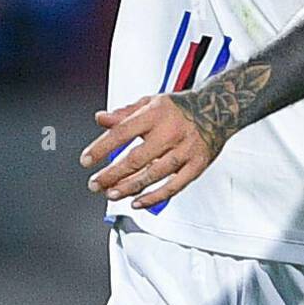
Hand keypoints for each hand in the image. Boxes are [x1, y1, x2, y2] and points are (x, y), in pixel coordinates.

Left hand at [80, 92, 221, 209]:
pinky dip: (154, 197)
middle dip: (112, 174)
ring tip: (111, 194)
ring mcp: (185, 150)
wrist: (218, 109)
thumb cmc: (179, 108)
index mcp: (156, 113)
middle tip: (95, 184)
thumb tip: (100, 119)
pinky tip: (138, 202)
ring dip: (129, 187)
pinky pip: (174, 186)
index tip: (86, 160)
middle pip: (136, 158)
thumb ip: (124, 113)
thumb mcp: (151, 102)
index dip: (101, 147)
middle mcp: (170, 131)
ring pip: (153, 175)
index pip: (122, 132)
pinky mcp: (197, 165)